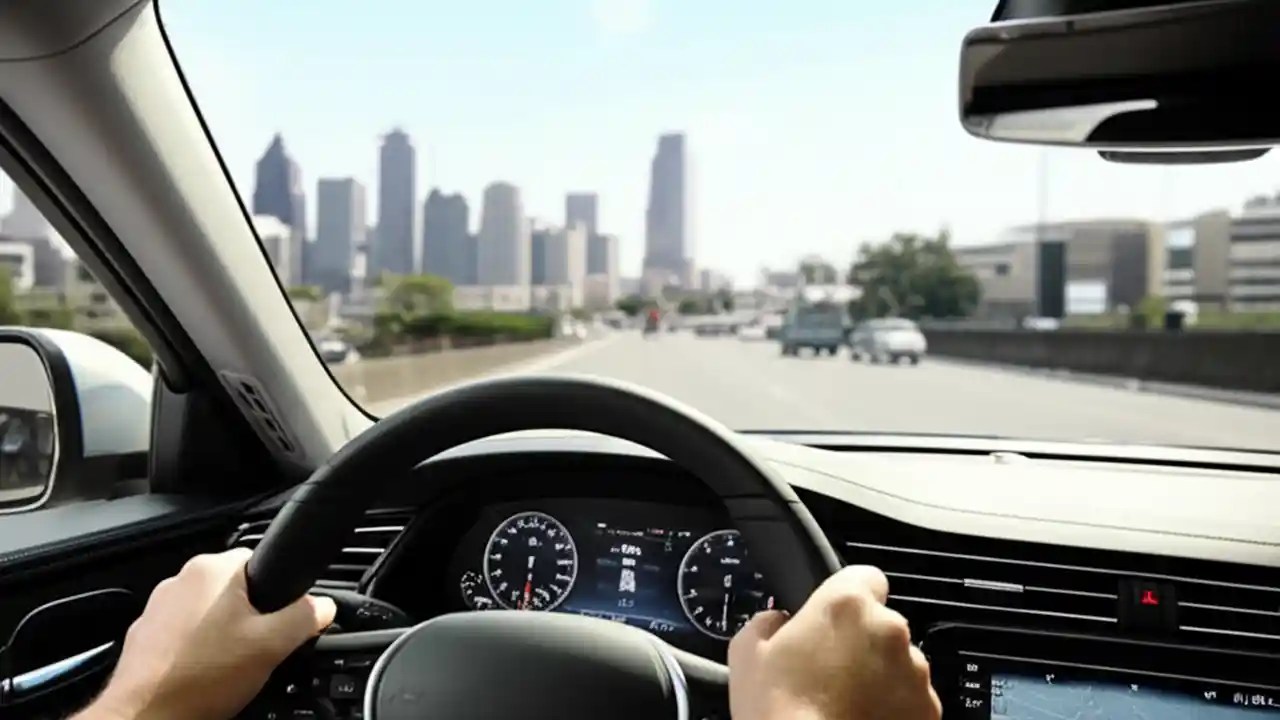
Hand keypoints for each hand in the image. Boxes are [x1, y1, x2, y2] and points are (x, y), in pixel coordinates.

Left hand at [79, 548, 335, 719]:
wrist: (146, 716)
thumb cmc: (201, 679)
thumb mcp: (271, 646)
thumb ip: (304, 617)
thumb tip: (323, 606)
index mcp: (212, 570)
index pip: (260, 560)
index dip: (277, 592)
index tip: (277, 620)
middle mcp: (180, 580)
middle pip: (234, 589)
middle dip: (249, 616)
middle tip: (255, 648)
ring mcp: (157, 607)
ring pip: (208, 612)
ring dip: (221, 632)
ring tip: (226, 665)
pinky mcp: (145, 634)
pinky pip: (183, 633)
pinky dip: (196, 648)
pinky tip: (202, 673)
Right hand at [728, 565, 939, 719]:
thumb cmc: (779, 713)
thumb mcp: (746, 653)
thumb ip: (768, 622)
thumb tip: (777, 622)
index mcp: (847, 605)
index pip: (865, 576)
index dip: (847, 596)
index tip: (834, 618)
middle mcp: (890, 631)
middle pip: (880, 625)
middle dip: (860, 643)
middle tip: (827, 672)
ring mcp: (914, 674)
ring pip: (898, 664)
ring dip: (878, 677)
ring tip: (843, 703)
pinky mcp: (928, 710)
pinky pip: (910, 700)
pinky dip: (893, 709)